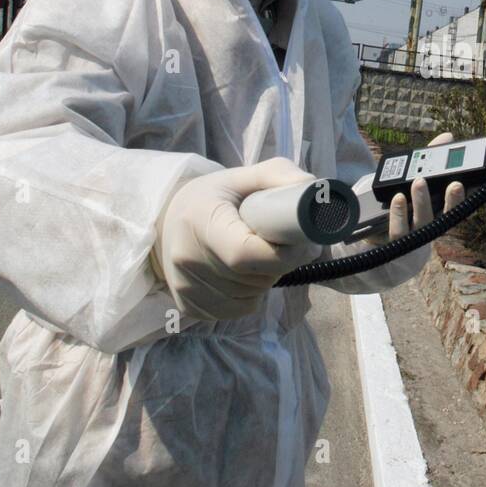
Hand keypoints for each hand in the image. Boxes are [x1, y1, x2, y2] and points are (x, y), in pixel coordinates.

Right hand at [153, 157, 323, 319]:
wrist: (169, 220)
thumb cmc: (216, 197)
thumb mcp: (245, 177)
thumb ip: (281, 176)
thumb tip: (316, 192)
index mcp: (201, 221)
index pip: (246, 254)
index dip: (284, 254)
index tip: (304, 243)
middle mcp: (186, 259)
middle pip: (253, 278)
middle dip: (281, 264)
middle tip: (287, 244)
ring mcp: (184, 287)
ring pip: (250, 297)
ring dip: (267, 279)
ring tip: (261, 255)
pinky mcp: (188, 307)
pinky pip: (238, 310)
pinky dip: (251, 295)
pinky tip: (244, 273)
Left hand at [366, 132, 465, 245]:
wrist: (379, 239)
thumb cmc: (405, 208)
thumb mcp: (417, 180)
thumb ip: (431, 159)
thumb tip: (447, 137)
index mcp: (439, 214)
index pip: (457, 207)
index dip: (463, 198)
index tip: (467, 184)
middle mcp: (431, 228)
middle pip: (446, 218)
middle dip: (452, 201)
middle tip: (455, 184)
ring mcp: (414, 237)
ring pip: (422, 222)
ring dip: (423, 202)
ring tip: (419, 182)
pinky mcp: (394, 242)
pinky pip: (398, 231)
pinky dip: (398, 214)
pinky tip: (398, 198)